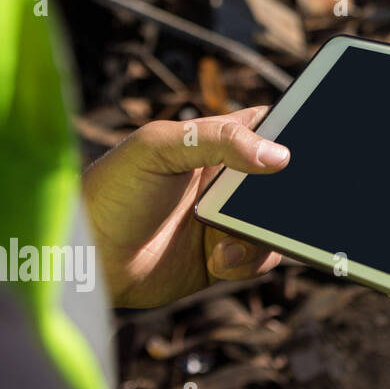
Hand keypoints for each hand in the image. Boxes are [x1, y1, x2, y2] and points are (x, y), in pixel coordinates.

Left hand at [81, 106, 289, 307]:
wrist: (84, 263)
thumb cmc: (110, 192)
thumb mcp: (159, 148)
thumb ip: (219, 141)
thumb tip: (279, 156)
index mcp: (216, 142)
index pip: (269, 125)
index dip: (292, 132)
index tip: (305, 146)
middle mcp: (228, 180)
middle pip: (284, 178)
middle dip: (290, 192)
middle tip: (273, 203)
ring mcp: (228, 219)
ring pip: (279, 221)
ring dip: (264, 232)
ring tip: (226, 239)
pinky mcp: (225, 257)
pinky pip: (261, 257)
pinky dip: (247, 260)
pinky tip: (216, 259)